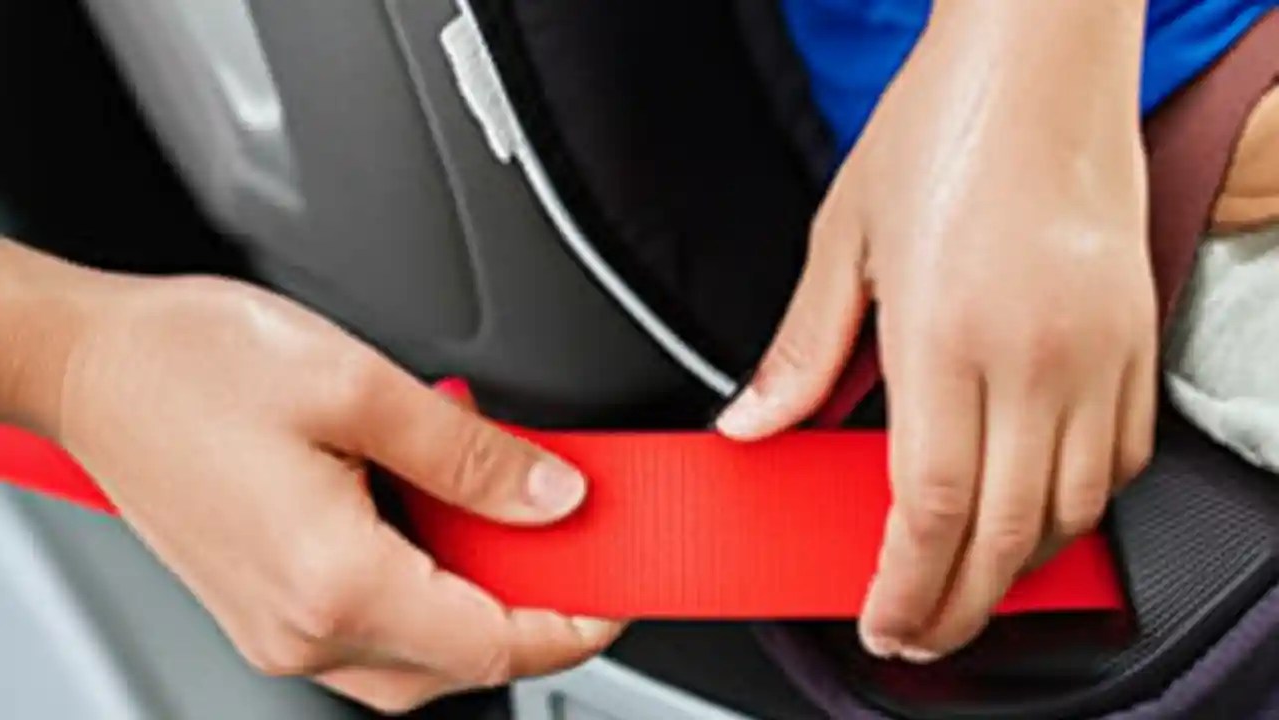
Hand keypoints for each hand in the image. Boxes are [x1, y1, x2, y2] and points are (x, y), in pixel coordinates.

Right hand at [50, 273, 620, 711]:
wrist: (94, 365)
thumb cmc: (192, 364)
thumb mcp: (359, 385)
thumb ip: (471, 454)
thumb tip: (553, 496)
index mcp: (331, 580)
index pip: (494, 644)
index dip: (576, 621)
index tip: (622, 586)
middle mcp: (301, 627)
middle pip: (464, 658)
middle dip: (536, 609)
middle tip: (578, 542)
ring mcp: (278, 628)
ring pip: (422, 653)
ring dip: (482, 602)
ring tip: (510, 524)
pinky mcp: (267, 608)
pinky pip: (375, 627)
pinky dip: (429, 591)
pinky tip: (440, 524)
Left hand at [716, 4, 1155, 660]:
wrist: (1042, 48)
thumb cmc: (944, 123)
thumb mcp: (845, 236)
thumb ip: (802, 350)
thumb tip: (753, 424)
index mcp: (947, 331)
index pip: (929, 505)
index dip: (906, 585)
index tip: (884, 622)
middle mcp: (1035, 351)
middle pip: (1005, 529)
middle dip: (958, 604)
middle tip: (920, 633)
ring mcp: (1099, 345)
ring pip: (1072, 507)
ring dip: (1016, 565)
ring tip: (967, 585)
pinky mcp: (1138, 332)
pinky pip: (1122, 455)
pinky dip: (1079, 505)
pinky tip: (1038, 511)